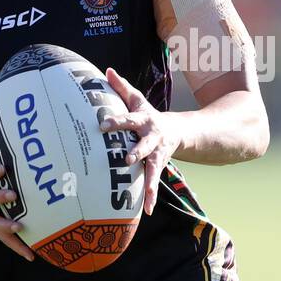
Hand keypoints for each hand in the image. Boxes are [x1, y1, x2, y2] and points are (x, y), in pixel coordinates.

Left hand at [100, 67, 181, 215]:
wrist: (178, 131)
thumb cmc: (147, 116)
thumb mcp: (137, 100)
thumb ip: (121, 87)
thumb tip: (106, 70)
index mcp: (144, 120)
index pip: (128, 119)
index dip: (116, 121)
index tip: (102, 124)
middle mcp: (152, 138)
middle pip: (143, 144)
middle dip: (136, 151)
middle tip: (126, 159)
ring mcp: (157, 154)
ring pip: (153, 168)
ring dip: (148, 181)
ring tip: (145, 195)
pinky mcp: (158, 167)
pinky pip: (154, 183)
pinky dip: (151, 197)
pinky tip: (148, 210)